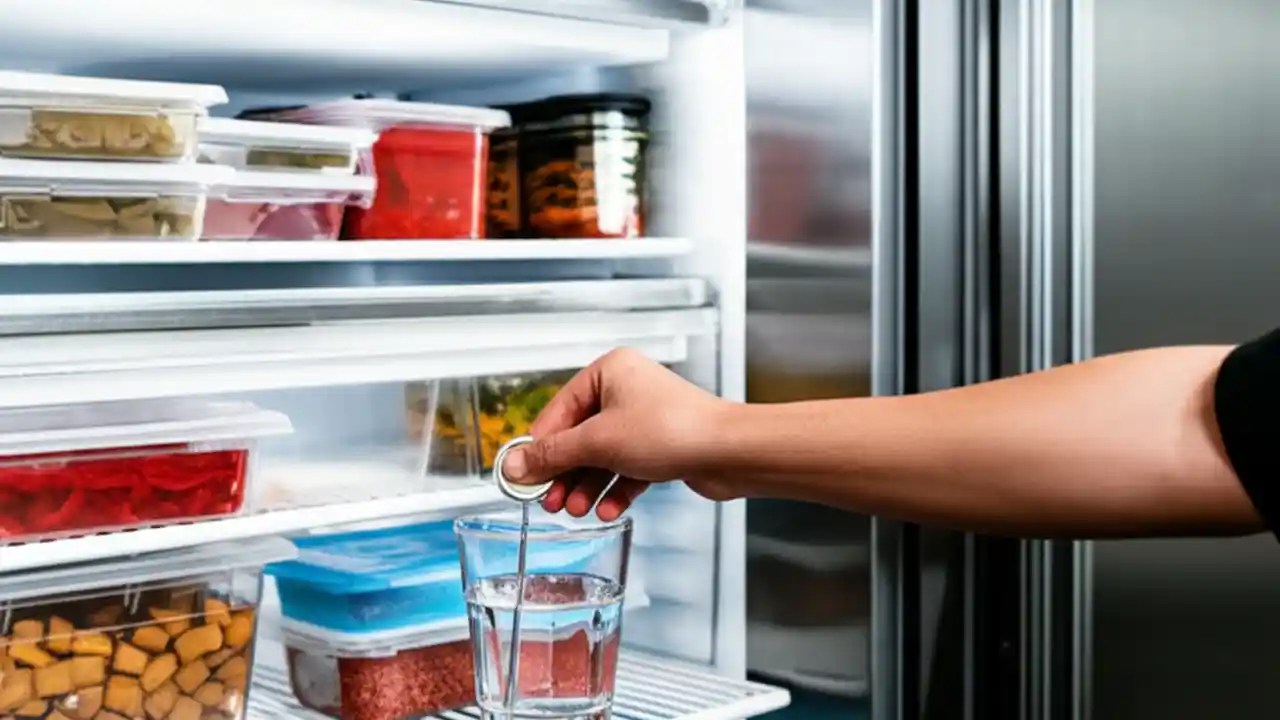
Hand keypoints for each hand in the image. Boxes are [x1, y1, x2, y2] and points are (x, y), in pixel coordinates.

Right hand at [501, 348, 735, 519]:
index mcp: (608, 372)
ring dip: (587, 486)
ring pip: (603, 456)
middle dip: (565, 474)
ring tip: (576, 511)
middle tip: (550, 502)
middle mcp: (626, 390)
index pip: (559, 412)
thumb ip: (553, 455)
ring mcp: (645, 419)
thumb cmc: (671, 430)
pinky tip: (607, 510)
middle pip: (579, 437)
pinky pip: (627, 468)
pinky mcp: (661, 445)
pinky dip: (615, 489)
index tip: (523, 477)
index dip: (539, 448)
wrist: (728, 451)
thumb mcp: (598, 443)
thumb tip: (514, 465)